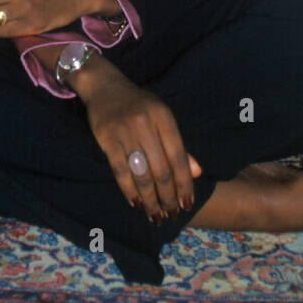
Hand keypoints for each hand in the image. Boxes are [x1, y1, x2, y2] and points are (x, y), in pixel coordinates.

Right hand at [77, 64, 202, 220]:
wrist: (105, 86)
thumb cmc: (139, 105)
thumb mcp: (162, 118)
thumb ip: (178, 145)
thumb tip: (196, 173)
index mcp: (164, 117)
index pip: (178, 156)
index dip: (184, 183)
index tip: (187, 204)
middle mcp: (146, 123)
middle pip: (161, 169)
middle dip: (168, 197)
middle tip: (171, 215)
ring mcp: (125, 131)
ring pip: (142, 173)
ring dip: (150, 199)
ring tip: (155, 215)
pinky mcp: (107, 138)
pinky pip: (120, 170)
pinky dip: (129, 190)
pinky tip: (136, 203)